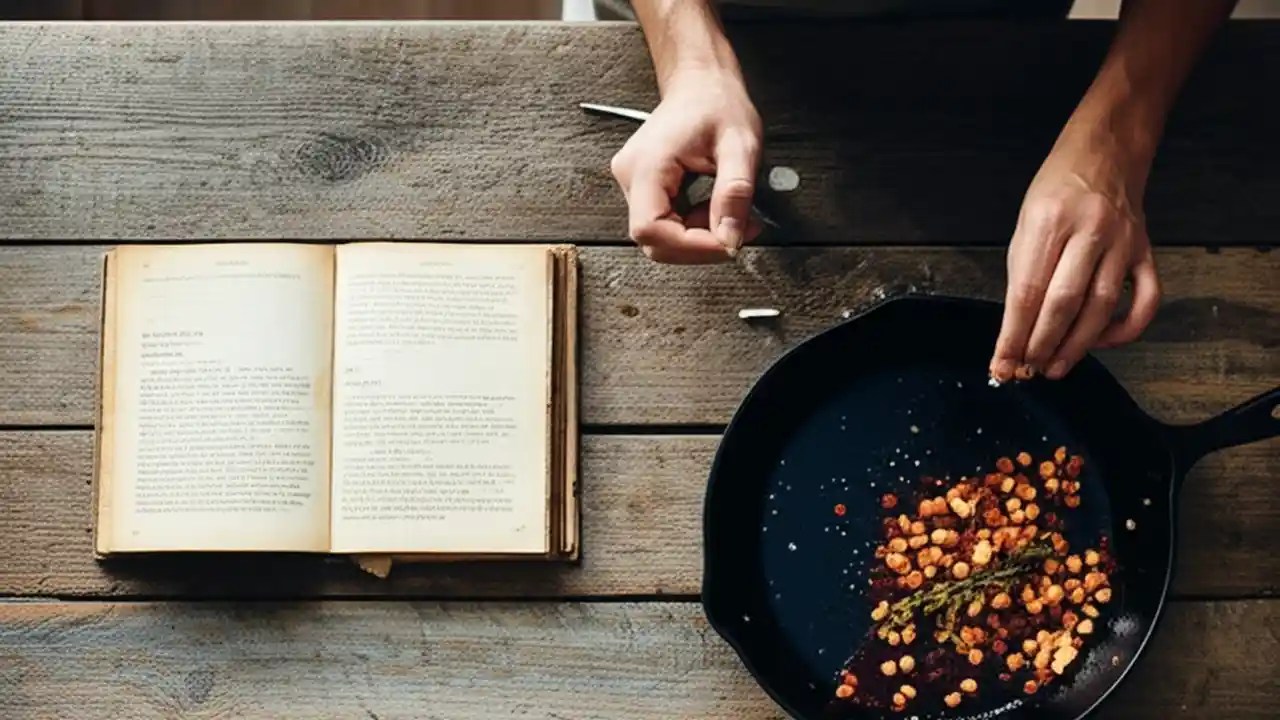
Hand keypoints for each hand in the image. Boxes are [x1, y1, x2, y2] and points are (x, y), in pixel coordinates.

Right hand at [609, 67, 763, 262]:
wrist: (701, 82)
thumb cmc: (717, 103)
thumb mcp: (740, 146)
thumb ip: (734, 194)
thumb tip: (730, 239)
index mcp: (647, 165)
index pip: (651, 229)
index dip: (691, 247)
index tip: (729, 244)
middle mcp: (631, 176)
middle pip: (653, 240)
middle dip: (699, 246)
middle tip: (737, 231)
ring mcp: (633, 183)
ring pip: (660, 237)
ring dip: (698, 238)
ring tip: (728, 214)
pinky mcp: (643, 188)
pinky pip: (664, 224)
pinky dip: (692, 228)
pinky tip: (712, 209)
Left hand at [990, 130, 1160, 381]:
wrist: (1105, 153)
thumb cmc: (1056, 191)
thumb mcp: (1024, 225)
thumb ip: (1022, 275)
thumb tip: (1015, 331)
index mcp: (1048, 221)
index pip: (1026, 291)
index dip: (1013, 335)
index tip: (1001, 365)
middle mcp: (1089, 231)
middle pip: (1064, 302)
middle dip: (1041, 343)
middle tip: (1028, 370)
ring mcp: (1123, 242)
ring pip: (1101, 306)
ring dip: (1077, 345)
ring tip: (1054, 366)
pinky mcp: (1146, 250)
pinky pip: (1146, 299)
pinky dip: (1127, 328)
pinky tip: (1103, 343)